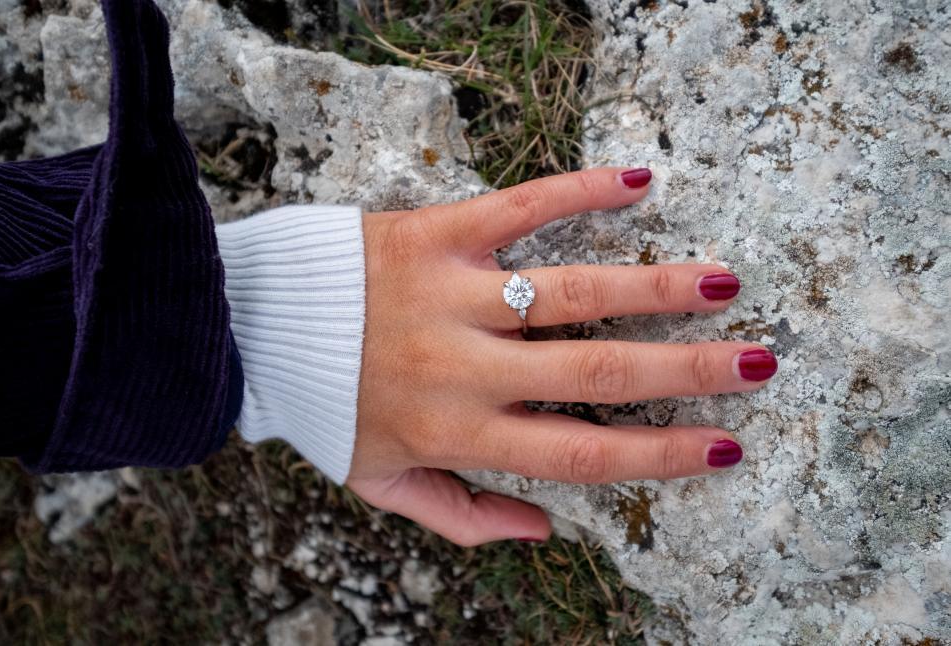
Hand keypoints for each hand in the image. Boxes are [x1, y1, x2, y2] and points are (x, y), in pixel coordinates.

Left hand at [346, 167, 776, 545]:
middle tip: (758, 362)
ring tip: (723, 283)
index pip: (579, 454)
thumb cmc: (323, 408)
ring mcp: (450, 293)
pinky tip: (637, 183)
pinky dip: (579, 191)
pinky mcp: (432, 232)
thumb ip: (460, 517)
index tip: (722, 448)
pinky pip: (517, 206)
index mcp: (457, 433)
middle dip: (686, 371)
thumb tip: (544, 532)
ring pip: (571, 291)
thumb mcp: (381, 483)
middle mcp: (463, 366)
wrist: (249, 328)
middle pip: (596, 374)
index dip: (657, 457)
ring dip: (654, 287)